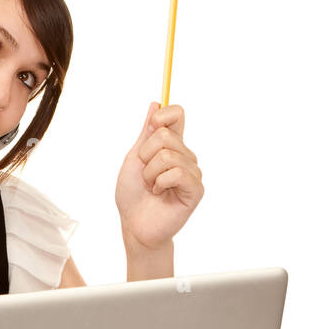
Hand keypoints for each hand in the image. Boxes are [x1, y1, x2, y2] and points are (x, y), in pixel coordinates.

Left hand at [114, 101, 204, 249]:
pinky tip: (160, 194)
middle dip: (145, 156)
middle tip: (145, 175)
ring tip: (152, 187)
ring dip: (150, 174)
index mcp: (171, 146)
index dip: (161, 116)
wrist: (134, 225)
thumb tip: (156, 103)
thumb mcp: (134, 158)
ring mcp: (192, 172)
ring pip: (167, 156)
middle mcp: (185, 156)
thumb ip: (146, 133)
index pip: (177, 113)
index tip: (150, 130)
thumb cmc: (132, 195)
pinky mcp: (196, 189)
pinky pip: (176, 173)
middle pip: (165, 135)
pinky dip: (160, 183)